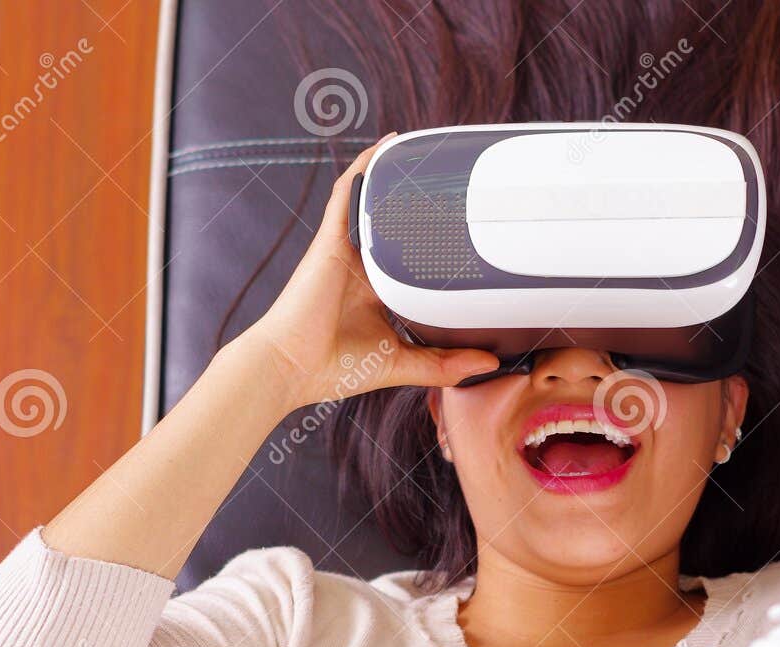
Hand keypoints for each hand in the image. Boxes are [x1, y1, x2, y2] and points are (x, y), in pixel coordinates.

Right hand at [222, 134, 499, 410]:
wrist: (292, 365)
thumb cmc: (334, 367)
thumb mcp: (402, 364)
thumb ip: (444, 363)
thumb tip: (487, 361)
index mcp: (379, 291)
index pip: (412, 257)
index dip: (434, 240)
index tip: (466, 231)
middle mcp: (363, 265)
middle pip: (395, 223)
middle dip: (420, 202)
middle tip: (455, 182)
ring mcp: (346, 248)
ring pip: (376, 202)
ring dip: (397, 176)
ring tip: (429, 151)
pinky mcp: (331, 239)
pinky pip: (348, 193)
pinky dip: (366, 168)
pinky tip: (387, 146)